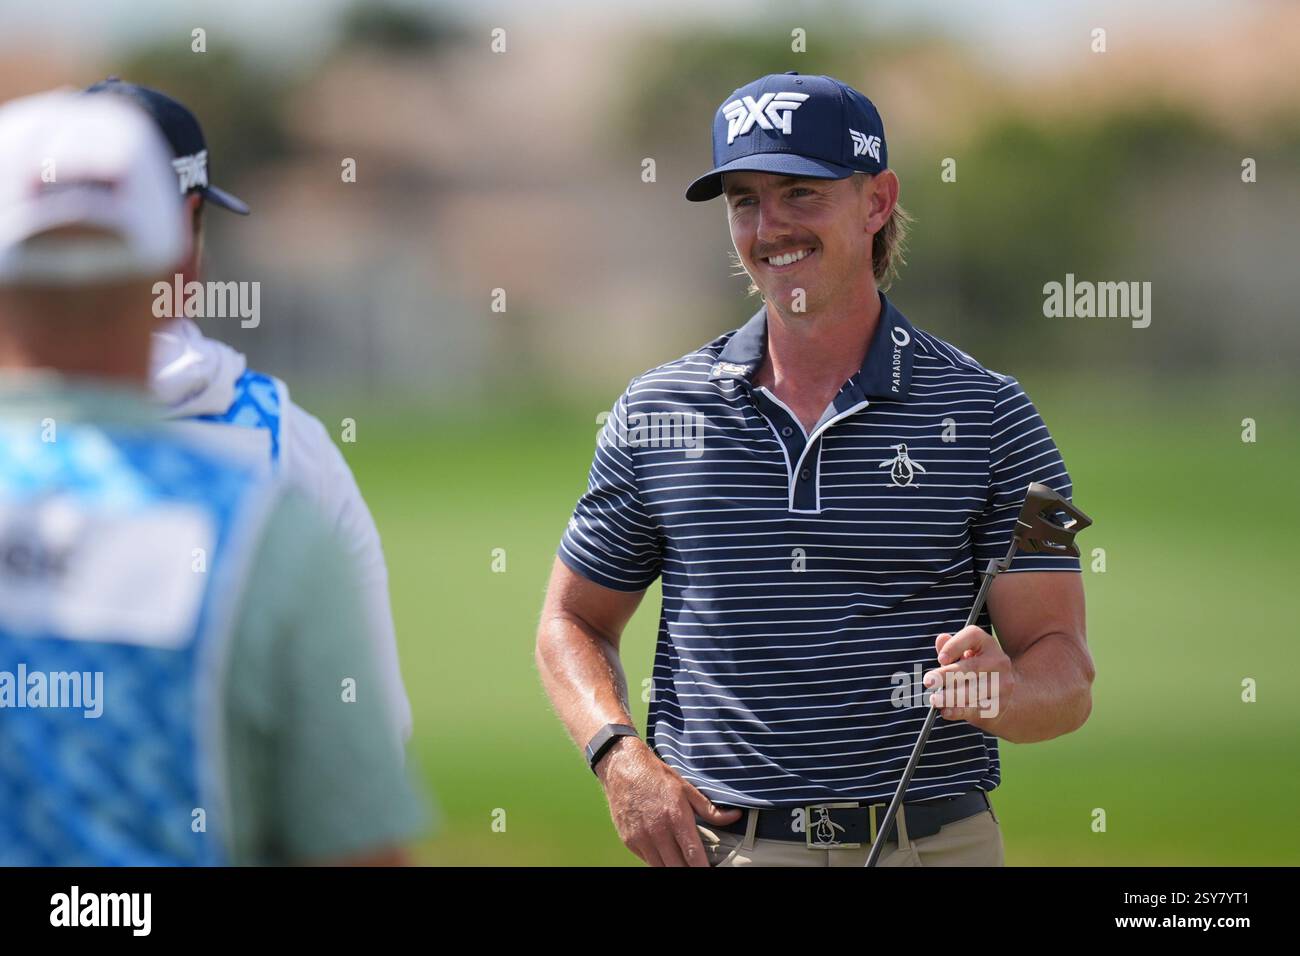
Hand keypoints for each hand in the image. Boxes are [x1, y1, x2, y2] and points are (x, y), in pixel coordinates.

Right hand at [595, 737, 741, 866]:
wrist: (623, 767)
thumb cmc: (656, 776)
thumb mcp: (686, 788)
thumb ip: (710, 809)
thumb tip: (734, 816)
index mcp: (676, 817)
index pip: (693, 854)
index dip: (703, 868)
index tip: (710, 871)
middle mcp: (658, 831)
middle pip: (677, 867)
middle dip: (689, 870)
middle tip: (697, 866)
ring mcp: (641, 838)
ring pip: (661, 868)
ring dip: (673, 867)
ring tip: (683, 862)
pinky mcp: (629, 841)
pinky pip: (647, 861)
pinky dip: (658, 862)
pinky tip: (666, 854)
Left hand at [922, 625, 1017, 729]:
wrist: (1006, 696)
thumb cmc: (975, 671)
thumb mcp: (963, 655)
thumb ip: (950, 648)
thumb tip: (941, 639)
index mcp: (987, 643)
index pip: (972, 636)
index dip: (954, 646)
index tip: (940, 659)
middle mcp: (999, 661)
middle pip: (971, 667)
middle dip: (947, 675)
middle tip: (928, 682)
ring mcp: (1002, 684)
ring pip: (974, 691)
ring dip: (951, 696)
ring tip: (934, 700)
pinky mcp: (1000, 705)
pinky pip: (977, 709)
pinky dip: (959, 711)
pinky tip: (945, 712)